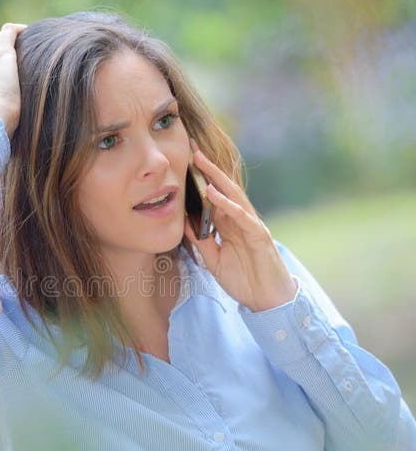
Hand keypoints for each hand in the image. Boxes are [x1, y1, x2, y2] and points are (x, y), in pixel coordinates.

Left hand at [183, 139, 296, 311]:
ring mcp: (251, 226)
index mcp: (230, 225)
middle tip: (192, 149)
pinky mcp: (259, 236)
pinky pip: (243, 216)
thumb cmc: (244, 281)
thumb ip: (202, 242)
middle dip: (208, 169)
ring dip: (217, 179)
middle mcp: (241, 221)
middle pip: (224, 189)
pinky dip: (228, 204)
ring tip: (201, 162)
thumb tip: (184, 224)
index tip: (186, 163)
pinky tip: (214, 194)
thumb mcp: (214, 261)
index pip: (214, 197)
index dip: (201, 180)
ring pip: (234, 197)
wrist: (267, 301)